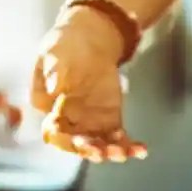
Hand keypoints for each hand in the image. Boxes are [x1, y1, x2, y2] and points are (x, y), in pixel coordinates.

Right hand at [31, 7, 146, 161]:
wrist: (88, 38)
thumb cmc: (64, 45)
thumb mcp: (53, 53)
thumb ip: (52, 72)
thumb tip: (52, 88)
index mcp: (51, 108)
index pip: (53, 131)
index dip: (62, 138)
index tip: (75, 140)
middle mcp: (70, 121)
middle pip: (77, 143)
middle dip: (88, 150)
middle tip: (99, 152)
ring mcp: (91, 123)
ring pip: (99, 145)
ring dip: (110, 152)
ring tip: (122, 152)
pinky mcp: (110, 120)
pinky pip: (118, 138)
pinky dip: (129, 146)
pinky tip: (140, 149)